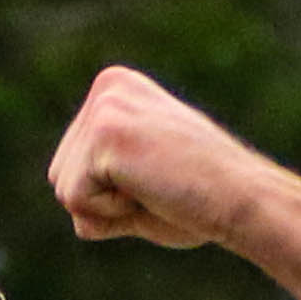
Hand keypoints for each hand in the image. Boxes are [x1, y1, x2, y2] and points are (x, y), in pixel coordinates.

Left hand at [47, 65, 291, 253]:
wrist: (242, 201)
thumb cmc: (201, 201)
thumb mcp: (140, 186)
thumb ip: (105, 185)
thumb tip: (74, 210)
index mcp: (115, 89)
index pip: (70, 165)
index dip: (109, 195)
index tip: (157, 180)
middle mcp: (107, 86)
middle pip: (59, 175)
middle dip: (102, 202)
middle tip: (157, 188)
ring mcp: (105, 105)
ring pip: (63, 189)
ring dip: (107, 209)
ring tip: (155, 187)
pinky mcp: (106, 132)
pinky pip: (75, 199)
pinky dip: (111, 213)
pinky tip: (151, 190)